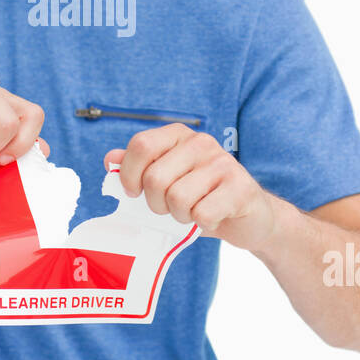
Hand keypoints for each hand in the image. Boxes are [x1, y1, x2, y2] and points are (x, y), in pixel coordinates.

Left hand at [104, 124, 276, 252]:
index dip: (129, 175)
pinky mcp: (240, 187)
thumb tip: (110, 158)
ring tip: (193, 213)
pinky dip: (202, 224)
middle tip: (170, 209)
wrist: (249, 217)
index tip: (134, 193)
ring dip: (180, 217)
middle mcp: (201, 142)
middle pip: (155, 178)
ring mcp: (223, 163)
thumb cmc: (201, 198)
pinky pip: (201, 214)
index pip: (141, 145)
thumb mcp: (166, 181)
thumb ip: (138, 168)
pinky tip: (212, 218)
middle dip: (156, 204)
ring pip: (177, 198)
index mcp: (178, 135)